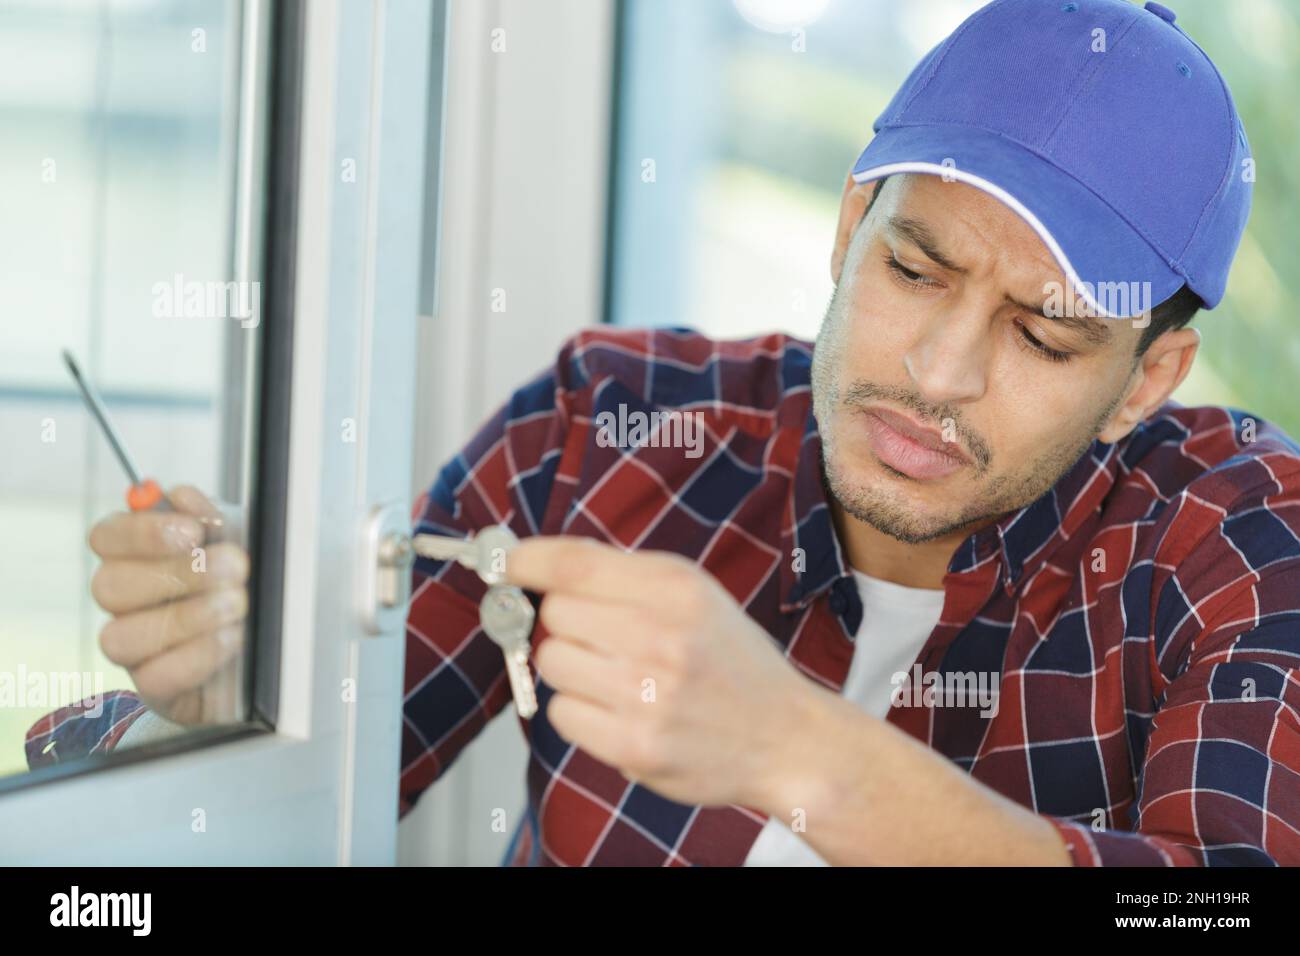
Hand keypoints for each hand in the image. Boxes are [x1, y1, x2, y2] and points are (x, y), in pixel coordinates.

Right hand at [88, 485, 248, 724]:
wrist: (279, 638)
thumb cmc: (252, 578)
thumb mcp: (243, 536)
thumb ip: (212, 514)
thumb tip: (180, 497)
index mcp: (136, 557)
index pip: (106, 537)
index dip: (142, 533)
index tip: (193, 532)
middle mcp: (125, 604)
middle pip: (108, 586)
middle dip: (176, 575)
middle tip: (234, 565)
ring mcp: (136, 649)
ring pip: (120, 637)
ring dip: (185, 617)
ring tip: (238, 602)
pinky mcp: (158, 688)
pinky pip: (153, 678)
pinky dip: (196, 656)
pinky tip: (232, 637)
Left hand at [506, 536, 816, 809]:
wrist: (785, 736)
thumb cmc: (730, 660)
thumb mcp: (693, 595)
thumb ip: (623, 577)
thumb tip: (536, 564)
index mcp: (675, 588)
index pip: (574, 564)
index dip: (525, 560)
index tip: (500, 562)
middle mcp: (660, 636)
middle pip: (555, 614)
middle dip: (569, 625)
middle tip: (606, 640)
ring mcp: (645, 694)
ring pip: (551, 663)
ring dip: (572, 670)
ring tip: (620, 679)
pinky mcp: (634, 746)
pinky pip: (562, 714)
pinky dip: (580, 713)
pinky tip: (621, 713)